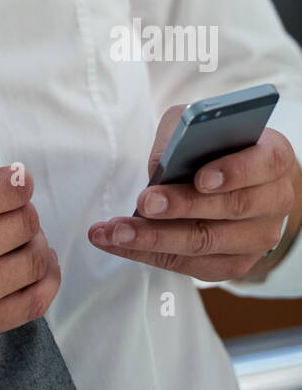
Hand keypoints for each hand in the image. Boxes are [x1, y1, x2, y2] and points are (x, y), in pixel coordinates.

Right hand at [0, 101, 60, 345]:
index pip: (13, 188)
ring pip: (33, 259)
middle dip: (22, 209)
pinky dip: (46, 281)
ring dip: (34, 242)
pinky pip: (32, 303)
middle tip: (5, 208)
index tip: (6, 183)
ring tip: (17, 235)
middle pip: (25, 222)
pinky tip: (38, 265)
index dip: (15, 181)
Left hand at [87, 103, 298, 280]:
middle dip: (183, 207)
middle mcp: (274, 202)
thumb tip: (159, 166)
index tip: (200, 178)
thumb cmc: (215, 145)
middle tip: (145, 202)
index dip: (233, 172)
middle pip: (231, 209)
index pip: (262, 165)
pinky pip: (191, 265)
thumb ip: (181, 134)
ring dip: (156, 238)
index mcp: (273, 158)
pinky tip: (117, 243)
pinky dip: (149, 254)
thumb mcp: (198, 124)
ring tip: (116, 231)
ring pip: (207, 243)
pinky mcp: (234, 264)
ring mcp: (257, 238)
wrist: (241, 182)